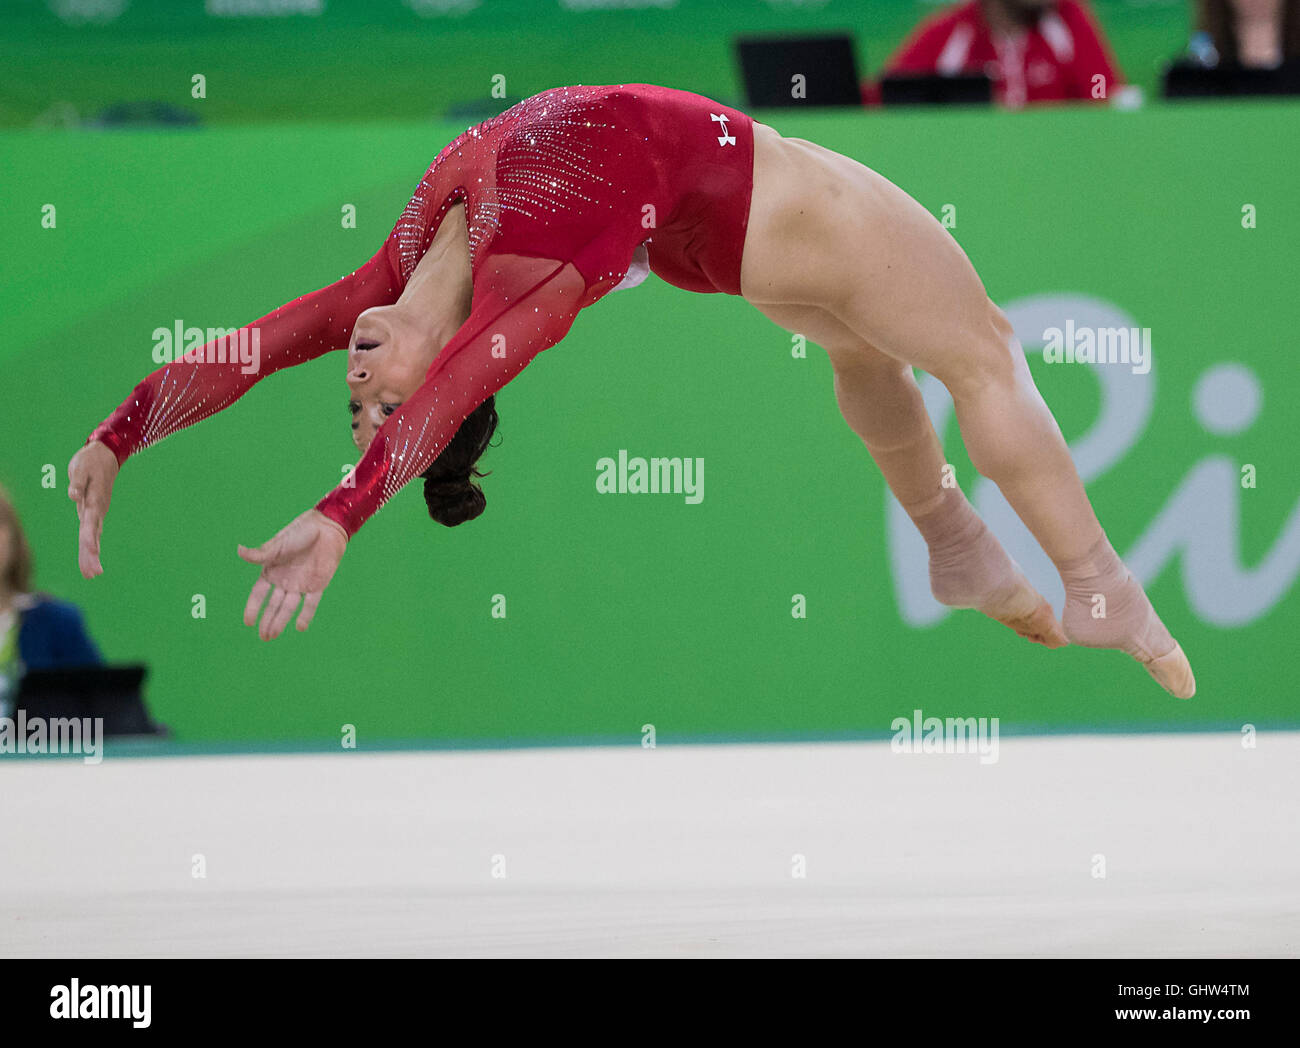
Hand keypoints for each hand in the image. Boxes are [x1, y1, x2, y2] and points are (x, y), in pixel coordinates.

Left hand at [67, 441, 119, 578]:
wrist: (105, 455)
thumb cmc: (90, 461)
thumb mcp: (81, 469)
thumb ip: (77, 483)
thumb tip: (72, 496)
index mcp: (94, 502)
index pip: (90, 525)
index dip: (90, 540)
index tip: (91, 554)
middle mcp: (97, 510)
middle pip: (92, 536)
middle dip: (91, 556)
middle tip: (92, 575)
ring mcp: (97, 511)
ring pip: (93, 536)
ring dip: (91, 555)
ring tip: (91, 574)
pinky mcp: (94, 511)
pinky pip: (91, 531)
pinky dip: (91, 545)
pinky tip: (91, 556)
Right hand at [238, 510, 347, 639]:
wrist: (326, 527)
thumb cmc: (300, 532)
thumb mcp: (278, 544)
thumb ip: (261, 553)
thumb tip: (239, 551)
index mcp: (272, 571)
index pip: (259, 594)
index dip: (253, 607)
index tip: (248, 622)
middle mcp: (285, 581)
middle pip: (273, 605)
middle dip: (267, 621)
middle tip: (263, 637)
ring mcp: (301, 584)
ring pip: (289, 607)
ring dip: (280, 621)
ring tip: (272, 636)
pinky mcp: (318, 585)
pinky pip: (311, 603)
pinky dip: (306, 615)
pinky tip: (300, 627)